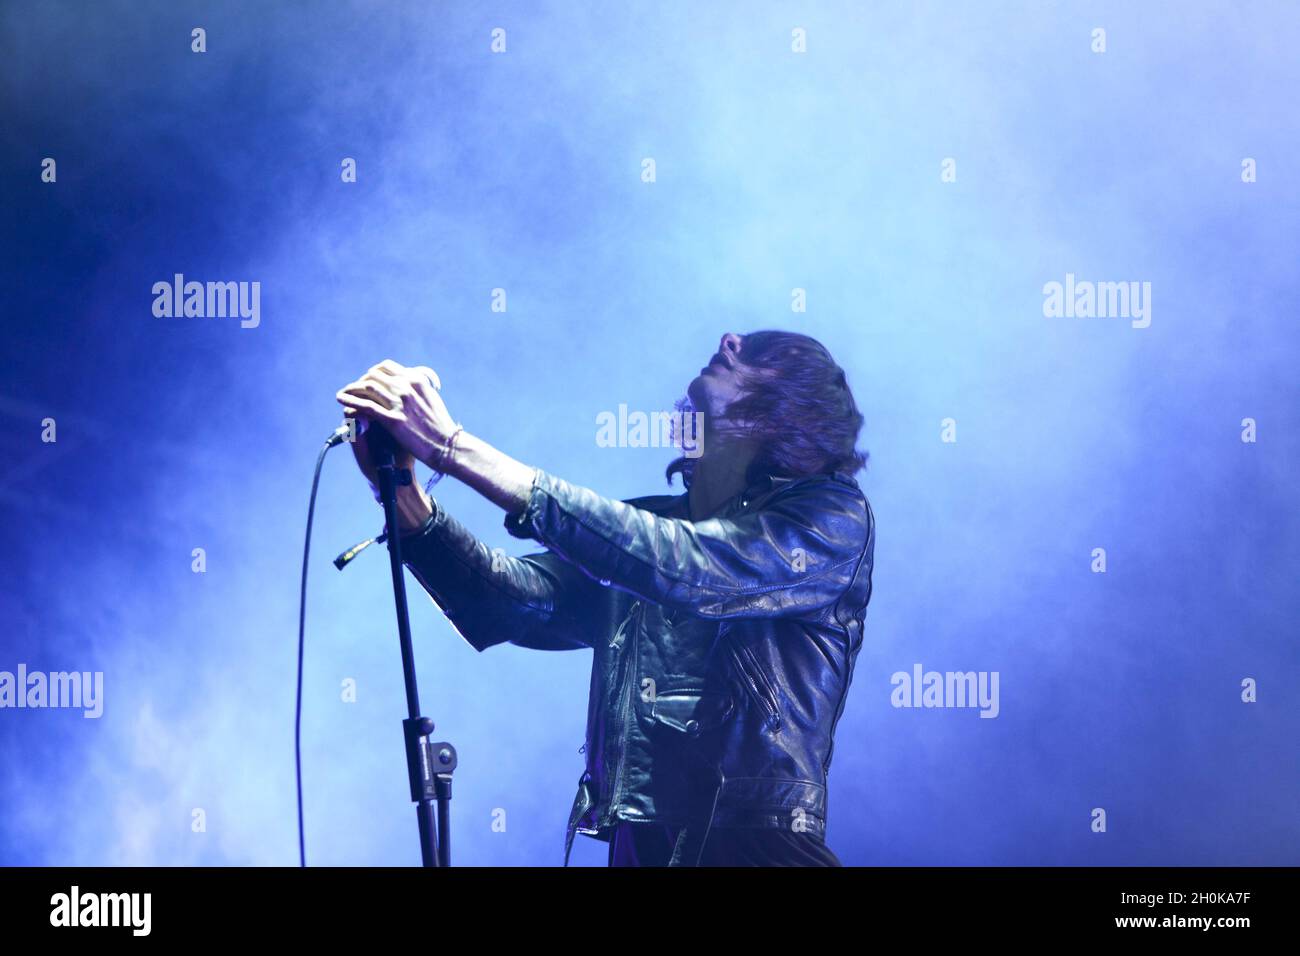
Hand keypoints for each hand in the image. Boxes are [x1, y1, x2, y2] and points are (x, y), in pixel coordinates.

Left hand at [335, 360, 457, 469]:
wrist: (446, 445)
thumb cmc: (439, 425)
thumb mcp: (430, 397)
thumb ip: (416, 388)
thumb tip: (403, 382)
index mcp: (416, 379)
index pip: (386, 367)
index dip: (372, 373)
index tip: (367, 380)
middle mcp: (407, 387)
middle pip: (373, 375)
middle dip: (360, 381)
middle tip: (353, 389)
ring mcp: (399, 403)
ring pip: (367, 388)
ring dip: (351, 389)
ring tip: (343, 393)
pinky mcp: (393, 420)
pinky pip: (365, 406)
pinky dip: (350, 400)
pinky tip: (342, 400)